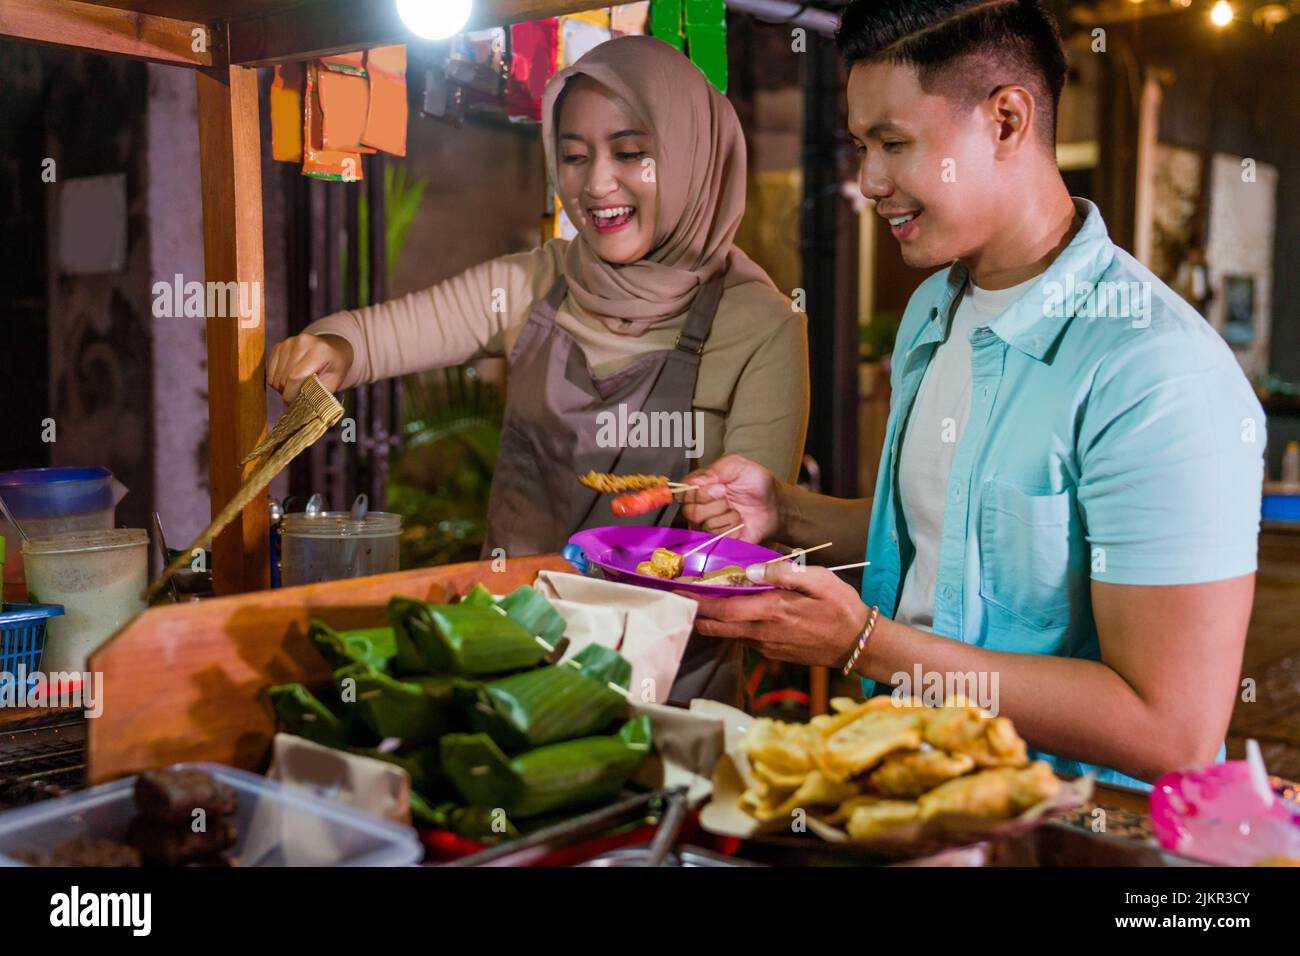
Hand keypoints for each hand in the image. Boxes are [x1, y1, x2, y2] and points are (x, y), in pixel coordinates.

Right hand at [267, 333, 353, 403]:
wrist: (331, 348)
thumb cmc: (334, 366)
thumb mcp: (334, 381)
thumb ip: (319, 394)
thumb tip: (302, 411)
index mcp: (318, 351)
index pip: (295, 377)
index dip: (292, 395)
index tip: (295, 405)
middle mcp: (301, 342)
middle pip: (284, 378)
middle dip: (288, 393)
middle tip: (299, 396)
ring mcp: (288, 342)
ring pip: (275, 376)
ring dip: (282, 387)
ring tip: (296, 386)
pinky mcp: (279, 346)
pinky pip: (270, 372)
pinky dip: (277, 380)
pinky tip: (289, 379)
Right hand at [681, 454, 778, 543]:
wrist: (774, 506)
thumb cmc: (756, 484)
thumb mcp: (738, 465)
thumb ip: (715, 469)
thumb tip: (694, 482)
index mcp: (699, 487)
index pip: (682, 493)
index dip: (700, 492)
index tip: (719, 487)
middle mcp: (699, 507)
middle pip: (690, 512)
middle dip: (716, 504)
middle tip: (729, 497)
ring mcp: (707, 525)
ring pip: (705, 526)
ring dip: (728, 517)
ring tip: (737, 510)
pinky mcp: (718, 541)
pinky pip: (717, 539)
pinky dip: (733, 530)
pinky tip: (739, 523)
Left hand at [686, 562, 870, 668]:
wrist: (858, 644)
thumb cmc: (841, 608)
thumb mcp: (819, 580)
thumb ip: (784, 573)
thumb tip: (753, 569)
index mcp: (770, 611)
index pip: (721, 609)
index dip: (696, 601)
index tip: (676, 591)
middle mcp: (762, 633)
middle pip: (716, 626)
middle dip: (694, 613)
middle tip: (676, 597)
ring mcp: (766, 646)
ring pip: (729, 633)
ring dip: (712, 620)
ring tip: (700, 601)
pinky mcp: (772, 653)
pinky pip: (745, 638)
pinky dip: (733, 626)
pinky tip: (734, 613)